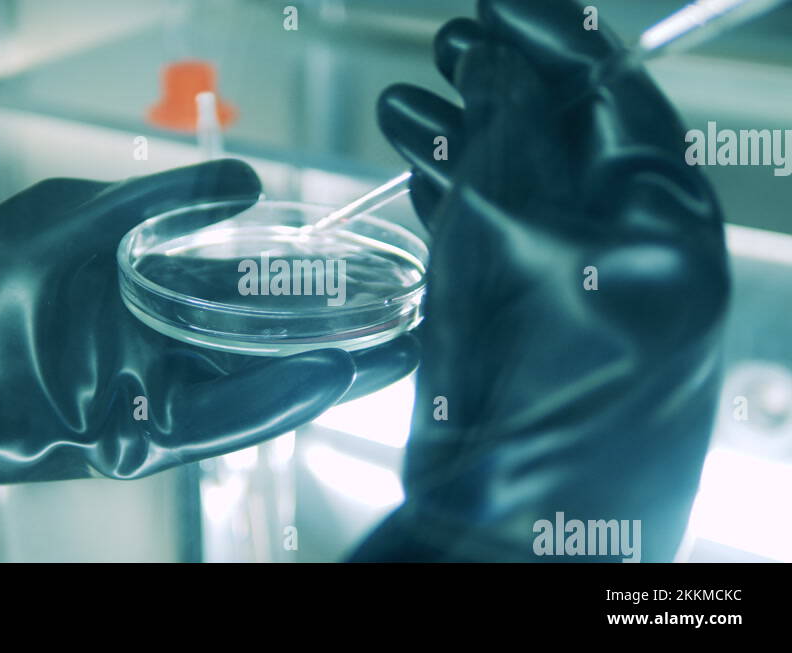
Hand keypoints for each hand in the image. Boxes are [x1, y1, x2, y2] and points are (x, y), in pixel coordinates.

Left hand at [0, 159, 418, 552]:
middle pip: (266, 362)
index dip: (317, 304)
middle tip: (410, 340)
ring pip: (247, 402)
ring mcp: (143, 404)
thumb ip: (170, 201)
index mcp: (160, 309)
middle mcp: (162, 361)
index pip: (256, 309)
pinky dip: (262, 405)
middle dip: (340, 353)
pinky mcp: (118, 442)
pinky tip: (318, 374)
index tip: (377, 292)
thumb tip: (251, 185)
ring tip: (380, 360)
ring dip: (315, 384)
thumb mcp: (90, 215)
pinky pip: (203, 428)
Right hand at [352, 0, 728, 561]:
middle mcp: (629, 250)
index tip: (497, 1)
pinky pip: (495, 234)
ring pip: (521, 184)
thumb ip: (514, 146)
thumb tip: (507, 59)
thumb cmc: (537, 403)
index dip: (551, 36)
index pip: (612, 97)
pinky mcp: (525, 320)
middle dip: (503, 81)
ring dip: (462, 136)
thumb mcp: (521, 245)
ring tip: (406, 101)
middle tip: (452, 42)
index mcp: (662, 224)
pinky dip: (452, 195)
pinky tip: (414, 167)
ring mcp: (575, 286)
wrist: (505, 533)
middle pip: (564, 136)